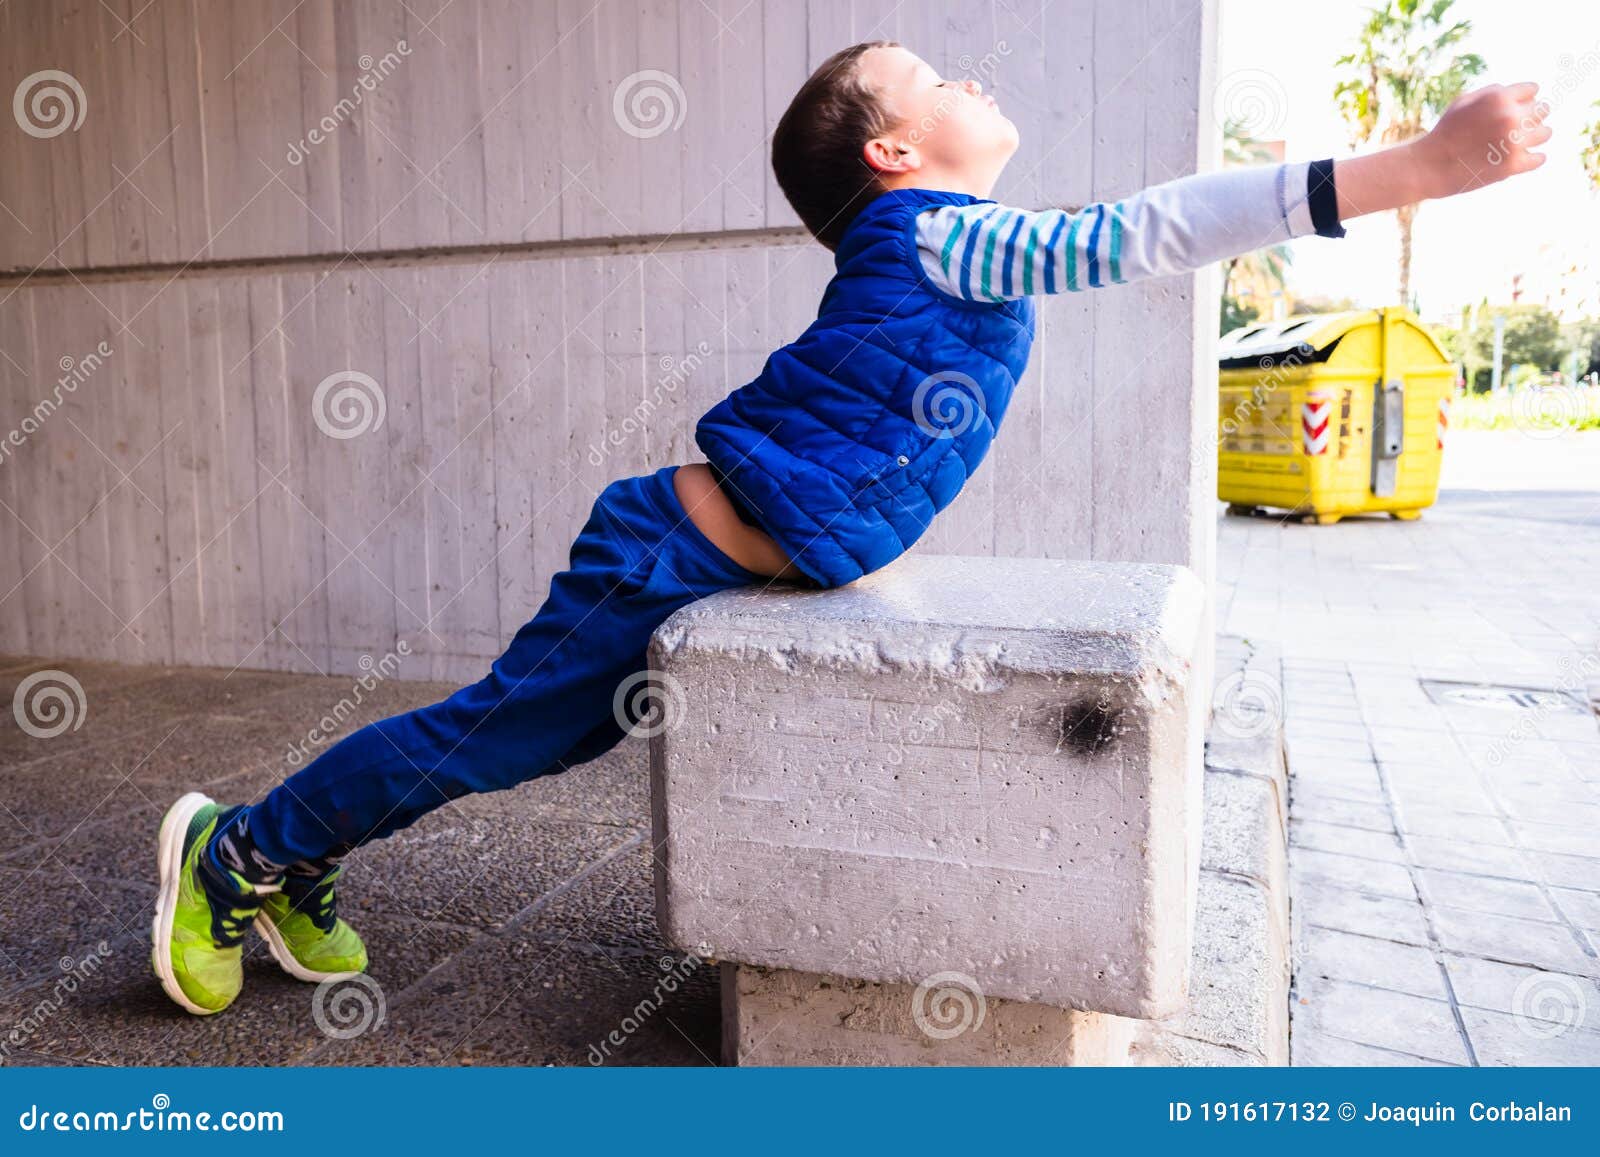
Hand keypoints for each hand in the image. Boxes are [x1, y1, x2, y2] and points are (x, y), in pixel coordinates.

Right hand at [1407, 82, 1549, 199]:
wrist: (1428, 166)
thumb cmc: (1444, 132)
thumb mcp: (1463, 102)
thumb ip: (1493, 93)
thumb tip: (1522, 93)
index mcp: (1499, 98)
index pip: (1532, 90)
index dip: (1523, 99)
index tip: (1513, 109)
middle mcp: (1510, 117)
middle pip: (1543, 109)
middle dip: (1532, 115)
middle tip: (1518, 125)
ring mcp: (1514, 143)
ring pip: (1546, 133)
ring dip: (1536, 135)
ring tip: (1519, 141)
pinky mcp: (1513, 166)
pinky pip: (1539, 158)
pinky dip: (1533, 158)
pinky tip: (1520, 158)